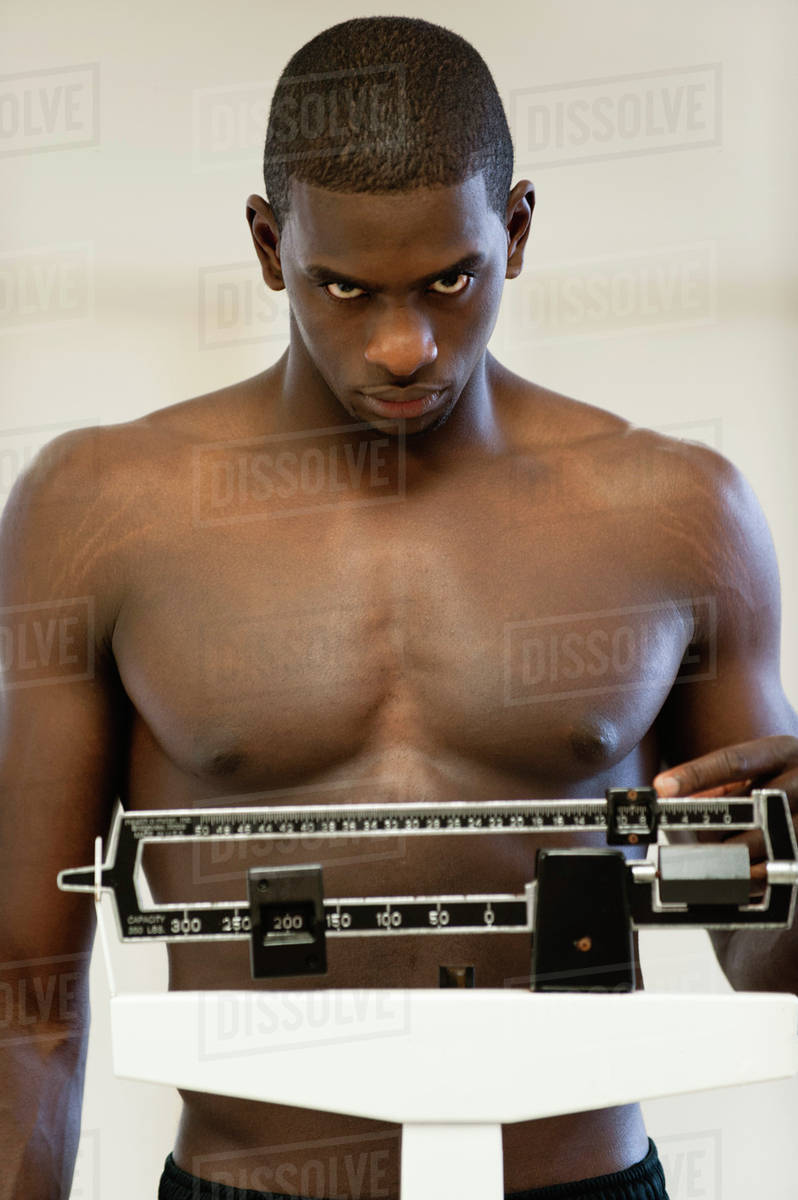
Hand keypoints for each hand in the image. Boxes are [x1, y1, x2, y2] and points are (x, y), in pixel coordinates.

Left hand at [652, 735, 797, 876]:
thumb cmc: (778, 780)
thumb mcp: (753, 771)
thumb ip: (716, 782)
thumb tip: (672, 799)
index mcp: (780, 752)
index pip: (733, 761)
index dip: (695, 774)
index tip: (663, 787)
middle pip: (748, 805)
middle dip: (714, 826)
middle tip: (693, 836)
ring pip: (761, 841)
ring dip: (732, 852)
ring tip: (721, 854)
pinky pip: (777, 868)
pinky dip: (751, 875)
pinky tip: (739, 875)